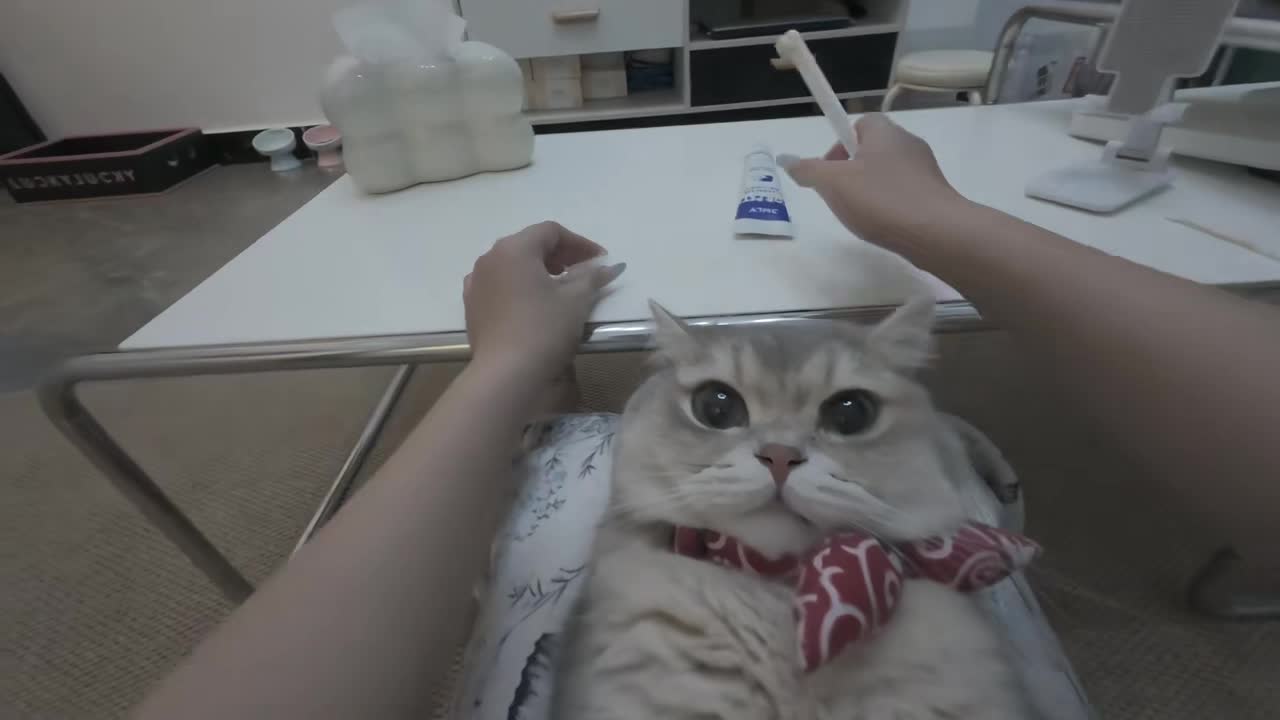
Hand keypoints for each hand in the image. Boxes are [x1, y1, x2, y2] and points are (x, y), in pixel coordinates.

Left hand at [464, 221, 624, 380]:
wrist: (506, 373)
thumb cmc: (544, 329)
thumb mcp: (576, 300)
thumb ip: (592, 277)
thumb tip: (610, 266)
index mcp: (514, 248)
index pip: (551, 232)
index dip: (579, 243)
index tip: (600, 260)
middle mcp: (490, 258)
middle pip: (529, 244)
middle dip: (559, 254)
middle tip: (582, 271)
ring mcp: (476, 282)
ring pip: (512, 265)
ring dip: (538, 269)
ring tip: (559, 288)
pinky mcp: (472, 305)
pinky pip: (499, 284)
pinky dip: (519, 286)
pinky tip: (532, 304)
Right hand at [781, 113, 966, 248]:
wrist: (937, 233)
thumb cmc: (882, 200)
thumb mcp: (834, 184)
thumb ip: (808, 170)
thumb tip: (785, 160)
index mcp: (884, 132)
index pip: (859, 123)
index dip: (838, 143)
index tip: (829, 170)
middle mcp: (908, 143)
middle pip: (871, 149)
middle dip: (851, 170)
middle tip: (839, 195)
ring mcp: (925, 170)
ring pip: (887, 173)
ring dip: (870, 190)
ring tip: (861, 215)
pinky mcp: (934, 194)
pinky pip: (903, 192)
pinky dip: (889, 205)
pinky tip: (884, 225)